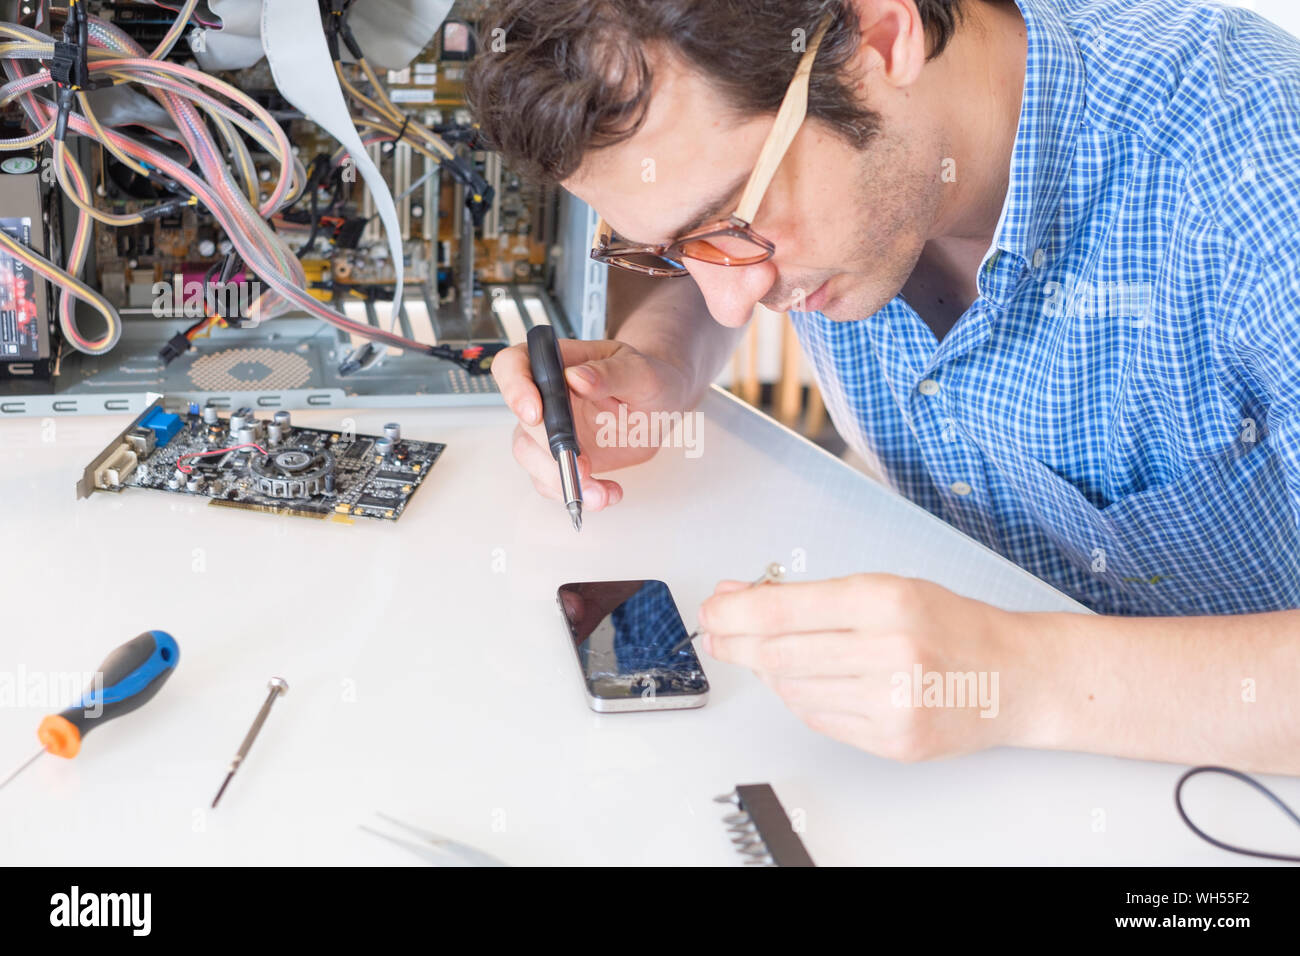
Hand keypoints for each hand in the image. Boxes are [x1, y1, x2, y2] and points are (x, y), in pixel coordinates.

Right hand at [491, 338, 691, 510]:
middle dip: (550, 450)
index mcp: (559, 363)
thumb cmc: (649, 380)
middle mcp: (546, 396)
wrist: (659, 409)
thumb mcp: (641, 372)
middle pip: (523, 423)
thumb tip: (577, 376)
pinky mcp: (560, 458)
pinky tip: (607, 492)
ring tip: (600, 492)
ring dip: (561, 480)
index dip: (515, 388)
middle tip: (583, 466)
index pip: (514, 365)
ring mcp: (550, 429)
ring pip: (531, 458)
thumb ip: (611, 374)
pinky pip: (552, 481)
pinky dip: (577, 493)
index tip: (534, 414)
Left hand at [698, 574, 1038, 760]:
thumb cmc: (953, 625)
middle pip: (779, 653)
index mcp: (886, 600)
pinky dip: (802, 698)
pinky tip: (809, 679)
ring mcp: (892, 702)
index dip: (734, 613)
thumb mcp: (888, 588)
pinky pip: (818, 718)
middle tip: (719, 634)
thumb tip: (740, 596)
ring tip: (774, 653)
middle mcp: (890, 651)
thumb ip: (813, 595)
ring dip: (771, 671)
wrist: (1016, 677)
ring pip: (793, 689)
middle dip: (738, 643)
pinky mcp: (892, 741)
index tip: (710, 611)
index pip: (783, 610)